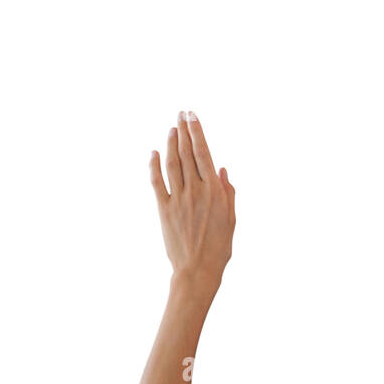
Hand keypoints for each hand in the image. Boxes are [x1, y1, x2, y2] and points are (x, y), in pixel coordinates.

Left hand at [150, 111, 235, 285]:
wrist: (198, 270)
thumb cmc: (219, 247)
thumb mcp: (231, 219)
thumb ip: (228, 193)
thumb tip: (222, 170)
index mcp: (215, 191)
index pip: (203, 153)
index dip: (196, 131)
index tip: (192, 116)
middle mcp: (196, 190)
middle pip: (186, 153)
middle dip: (183, 130)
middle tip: (180, 114)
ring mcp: (178, 199)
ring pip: (171, 163)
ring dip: (170, 143)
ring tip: (171, 129)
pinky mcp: (164, 209)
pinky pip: (156, 182)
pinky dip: (153, 166)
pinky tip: (152, 153)